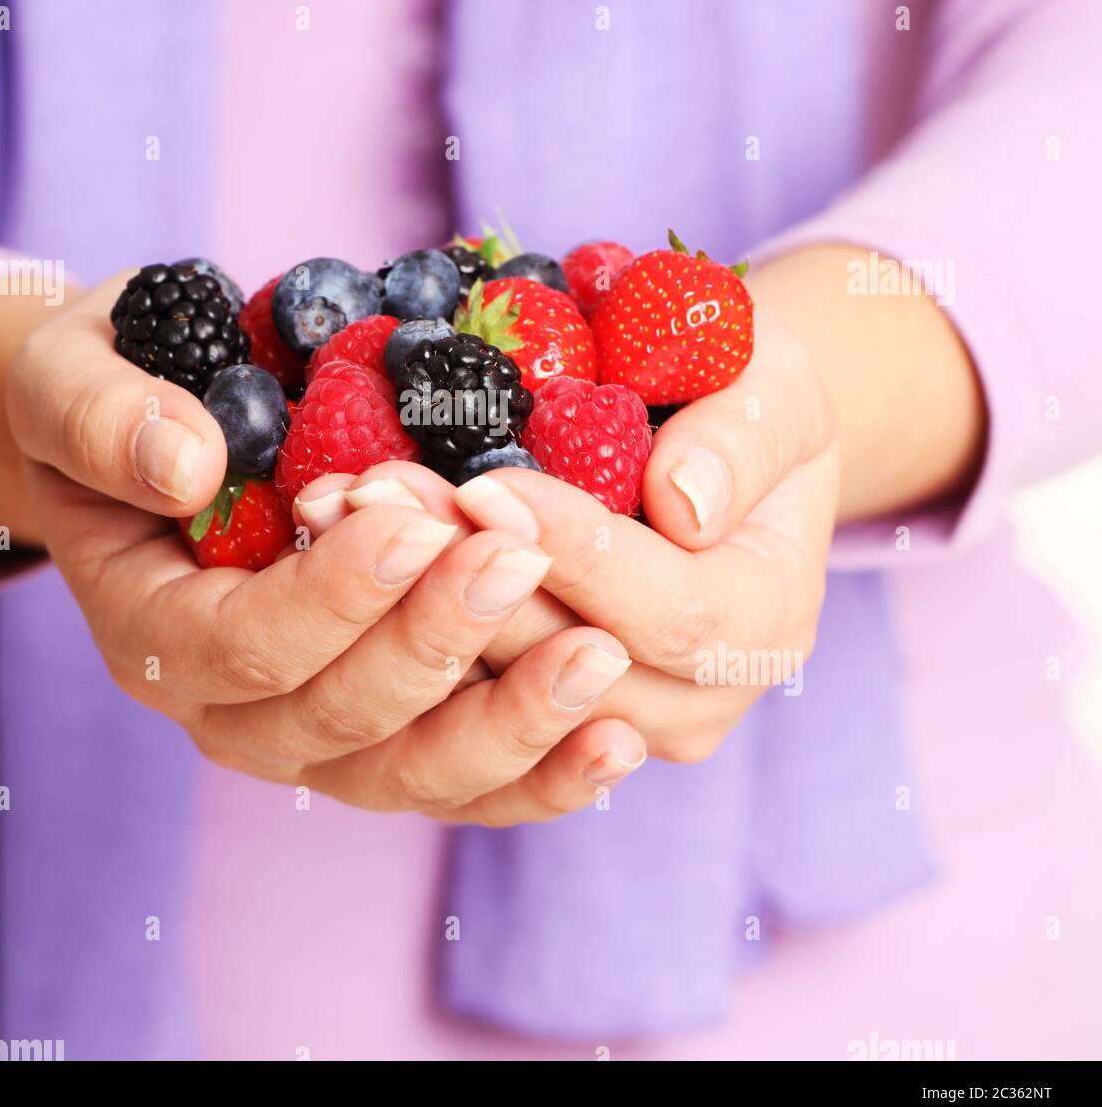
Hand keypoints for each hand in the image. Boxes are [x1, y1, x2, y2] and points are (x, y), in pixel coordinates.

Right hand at [7, 277, 644, 823]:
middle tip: (517, 559)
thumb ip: (103, 419)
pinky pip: (459, 779)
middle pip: (337, 721)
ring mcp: (310, 734)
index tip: (414, 523)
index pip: (242, 646)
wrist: (149, 443)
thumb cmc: (110, 399)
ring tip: (600, 658)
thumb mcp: (69, 380)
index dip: (330, 597)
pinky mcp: (382, 732)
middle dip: (431, 645)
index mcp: (151, 632)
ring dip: (508, 726)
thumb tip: (182, 464)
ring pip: (410, 773)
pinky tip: (614, 740)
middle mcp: (229, 710)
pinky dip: (537, 772)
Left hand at [301, 310, 837, 763]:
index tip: (485, 485)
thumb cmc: (747, 399)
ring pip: (494, 687)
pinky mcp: (537, 713)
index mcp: (765, 623)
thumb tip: (684, 505)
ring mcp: (612, 721)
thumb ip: (742, 438)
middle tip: (379, 494)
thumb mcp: (774, 386)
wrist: (715, 447)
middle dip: (465, 575)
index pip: (667, 612)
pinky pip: (457, 696)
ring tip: (342, 510)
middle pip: (565, 662)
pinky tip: (333, 550)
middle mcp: (693, 699)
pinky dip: (392, 624)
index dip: (573, 553)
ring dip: (408, 601)